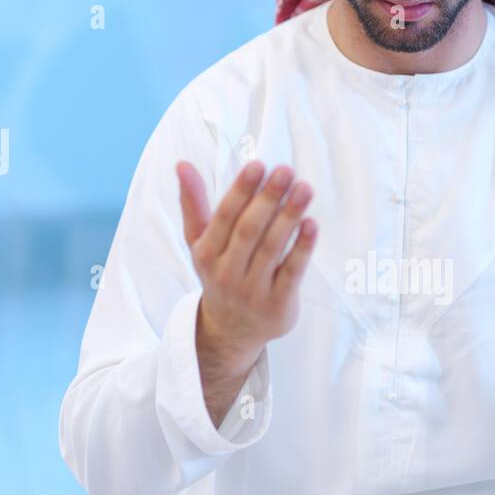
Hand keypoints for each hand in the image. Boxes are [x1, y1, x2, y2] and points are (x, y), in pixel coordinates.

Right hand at [178, 159, 316, 380]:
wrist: (232, 331)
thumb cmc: (220, 273)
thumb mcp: (200, 243)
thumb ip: (193, 204)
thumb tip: (182, 164)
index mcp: (206, 254)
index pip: (224, 217)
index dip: (241, 191)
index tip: (258, 165)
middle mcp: (227, 273)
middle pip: (249, 231)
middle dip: (268, 199)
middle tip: (287, 170)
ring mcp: (253, 291)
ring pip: (272, 248)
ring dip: (289, 216)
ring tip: (304, 189)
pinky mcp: (278, 304)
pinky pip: (292, 272)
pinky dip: (302, 248)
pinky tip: (312, 224)